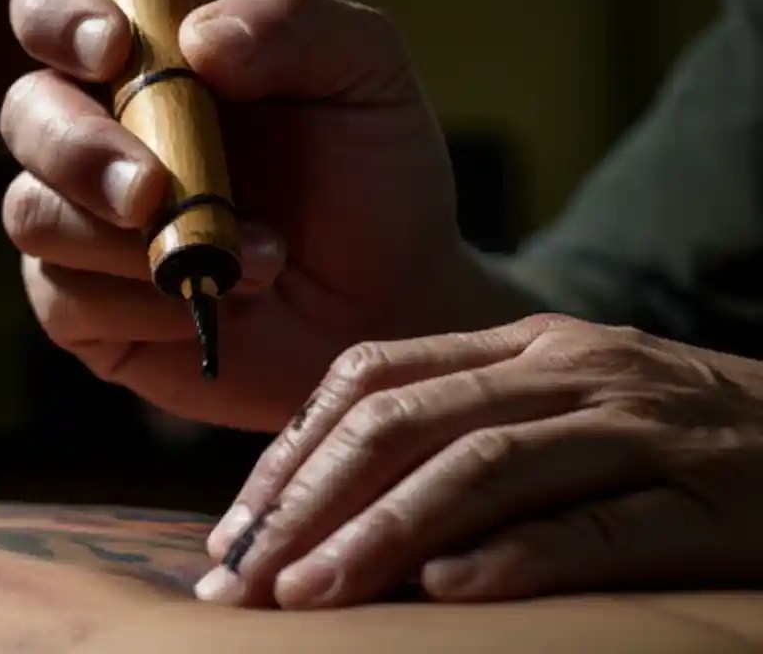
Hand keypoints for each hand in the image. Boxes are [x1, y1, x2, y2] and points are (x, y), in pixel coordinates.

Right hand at [1, 0, 493, 429]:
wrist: (392, 306)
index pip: (55, 4)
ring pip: (31, 211)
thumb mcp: (365, 76)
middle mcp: (104, 130)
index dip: (60, 15)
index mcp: (153, 54)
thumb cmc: (374, 179)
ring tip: (247, 259)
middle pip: (25, 111)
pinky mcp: (87, 308)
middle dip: (78, 149)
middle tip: (152, 189)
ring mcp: (86, 222)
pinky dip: (138, 307)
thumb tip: (196, 36)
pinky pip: (63, 300)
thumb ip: (293, 23)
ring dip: (125, 242)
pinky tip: (212, 305)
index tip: (115, 48)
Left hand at [195, 314, 762, 606]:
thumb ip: (462, 428)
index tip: (236, 526)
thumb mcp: (560, 407)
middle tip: (243, 577)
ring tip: (311, 595)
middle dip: (310, 502)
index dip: (293, 450)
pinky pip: (597, 528)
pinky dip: (515, 559)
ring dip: (383, 533)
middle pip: (408, 423)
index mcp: (523, 346)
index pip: (373, 376)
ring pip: (483, 469)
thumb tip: (333, 501)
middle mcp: (570, 371)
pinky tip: (446, 593)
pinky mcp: (707, 501)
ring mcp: (639, 429)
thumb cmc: (671, 438)